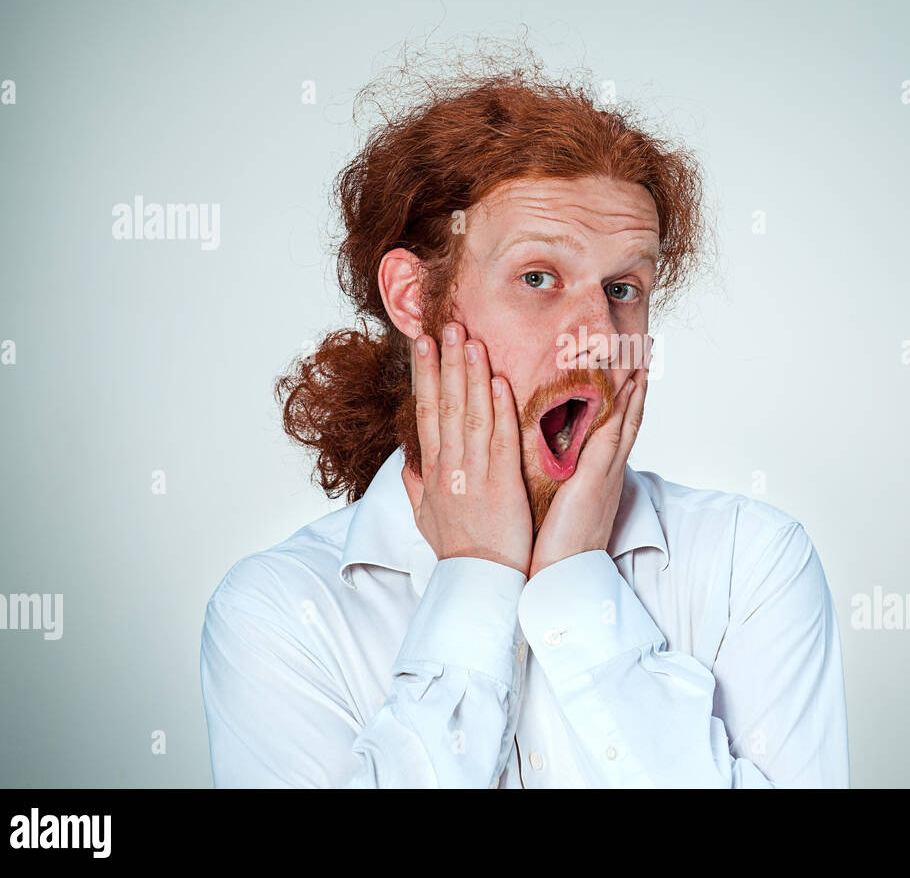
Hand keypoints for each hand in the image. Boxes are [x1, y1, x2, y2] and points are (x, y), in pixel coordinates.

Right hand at [400, 321, 532, 574]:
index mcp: (433, 472)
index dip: (424, 376)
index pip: (425, 413)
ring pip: (470, 414)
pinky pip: (499, 439)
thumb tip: (407, 463)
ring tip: (469, 339)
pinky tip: (499, 381)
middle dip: (443, 362)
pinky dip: (498, 409)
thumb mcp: (426, 520)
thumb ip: (416, 487)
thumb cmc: (458, 552)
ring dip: (470, 374)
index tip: (422, 344)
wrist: (479, 584)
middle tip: (444, 325)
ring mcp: (474, 474)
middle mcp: (449, 467)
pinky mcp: (502, 484)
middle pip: (443, 405)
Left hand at [529, 364, 647, 577]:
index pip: (613, 429)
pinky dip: (622, 409)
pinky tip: (626, 386)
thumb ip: (555, 479)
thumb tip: (545, 459)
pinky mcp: (597, 479)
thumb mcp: (555, 503)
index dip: (622, 400)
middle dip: (636, 385)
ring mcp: (606, 474)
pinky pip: (613, 435)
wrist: (561, 578)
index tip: (626, 371)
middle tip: (642, 351)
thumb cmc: (552, 547)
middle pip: (628, 418)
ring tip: (641, 357)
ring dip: (635, 388)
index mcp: (597, 476)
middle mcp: (607, 471)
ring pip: (626, 421)